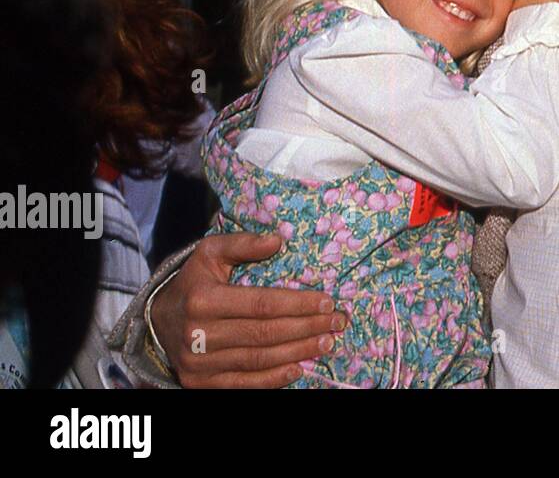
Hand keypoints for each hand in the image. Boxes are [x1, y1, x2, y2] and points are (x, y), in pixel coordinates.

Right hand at [153, 232, 345, 387]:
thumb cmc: (194, 282)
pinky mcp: (199, 383)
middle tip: (337, 322)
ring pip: (258, 360)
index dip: (298, 304)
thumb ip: (242, 244)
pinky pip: (243, 384)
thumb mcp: (210, 253)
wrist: (155, 322)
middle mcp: (197, 334)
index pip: (262, 304)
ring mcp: (198, 363)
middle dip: (307, 328)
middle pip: (264, 334)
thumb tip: (278, 239)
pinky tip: (299, 368)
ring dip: (298, 352)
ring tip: (326, 342)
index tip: (328, 302)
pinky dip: (274, 379)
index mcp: (203, 299)